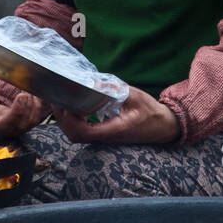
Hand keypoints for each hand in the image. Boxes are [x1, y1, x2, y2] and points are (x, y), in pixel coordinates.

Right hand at [0, 73, 47, 136]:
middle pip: (8, 125)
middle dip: (17, 111)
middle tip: (22, 95)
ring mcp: (13, 129)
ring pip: (25, 123)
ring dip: (29, 105)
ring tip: (26, 90)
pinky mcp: (25, 125)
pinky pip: (36, 118)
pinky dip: (38, 105)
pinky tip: (34, 93)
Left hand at [51, 85, 178, 145]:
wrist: (164, 126)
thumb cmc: (151, 112)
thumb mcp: (134, 96)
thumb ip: (113, 90)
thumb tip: (92, 83)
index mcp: (113, 130)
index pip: (83, 131)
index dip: (69, 119)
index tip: (66, 102)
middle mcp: (106, 137)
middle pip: (75, 136)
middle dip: (62, 119)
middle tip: (58, 99)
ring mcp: (104, 138)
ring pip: (77, 136)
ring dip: (66, 120)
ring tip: (62, 101)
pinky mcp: (104, 134)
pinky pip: (83, 132)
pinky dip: (73, 121)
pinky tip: (74, 107)